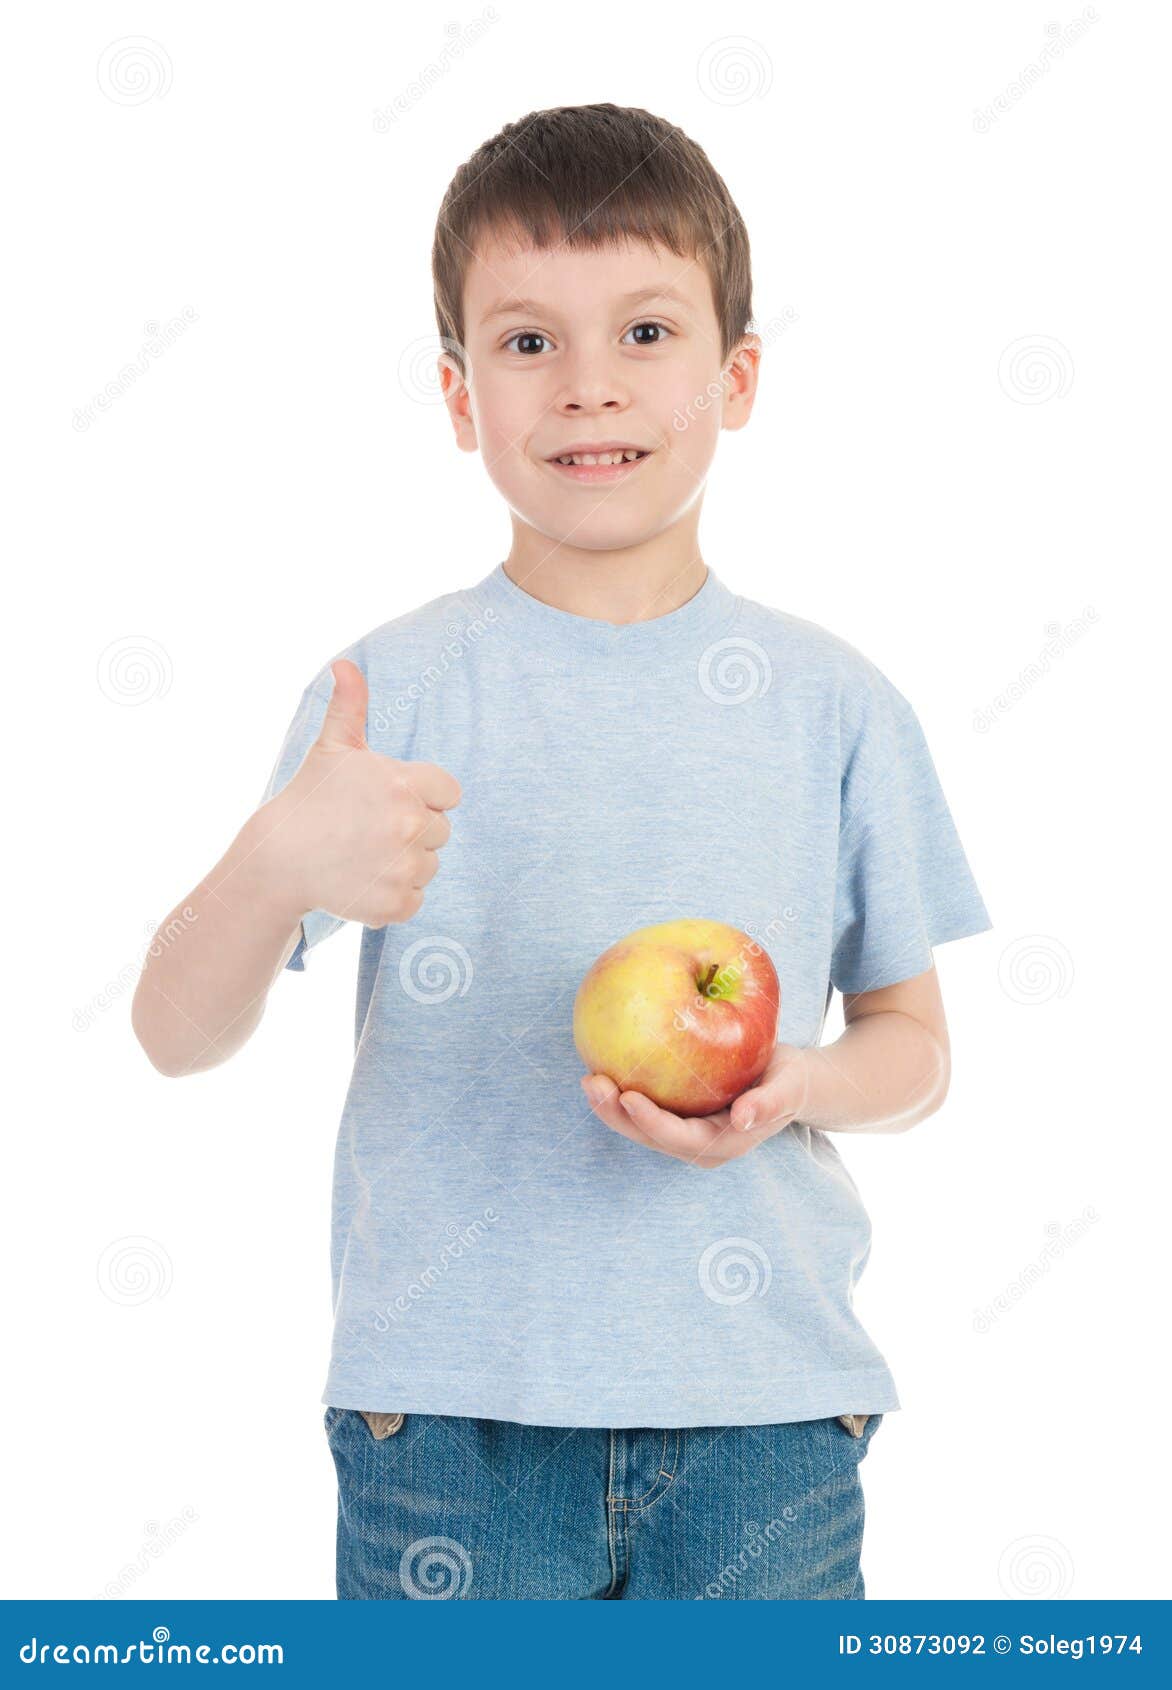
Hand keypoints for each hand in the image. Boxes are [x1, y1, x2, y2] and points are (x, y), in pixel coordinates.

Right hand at [258, 658, 461, 928]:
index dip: (422, 796)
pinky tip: (362, 881)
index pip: (449, 793)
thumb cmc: (310, 799)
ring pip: (430, 866)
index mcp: (405, 784)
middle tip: (367, 831)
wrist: (277, 861)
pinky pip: (417, 899)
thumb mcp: (332, 749)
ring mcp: (405, 868)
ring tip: (363, 856)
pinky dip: (395, 896)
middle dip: (412, 831)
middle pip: (441, 831)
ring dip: (404, 864)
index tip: (386, 803)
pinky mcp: (397, 905)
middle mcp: (411, 825)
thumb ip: (350, 706)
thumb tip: (344, 664)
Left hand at [580, 1043, 809, 1168]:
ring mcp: (686, 1131)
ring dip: (611, 1106)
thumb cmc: (792, 1080)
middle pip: (650, 1136)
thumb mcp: (788, 1086)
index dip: (650, 1122)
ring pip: (640, 1126)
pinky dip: (622, 1092)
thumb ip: (769, 1103)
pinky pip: (645, 1106)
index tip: (627, 1097)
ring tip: (589, 1078)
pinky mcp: (678, 1114)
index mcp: (723, 1143)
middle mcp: (699, 1144)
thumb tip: (742, 1118)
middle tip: (592, 1082)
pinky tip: (604, 1064)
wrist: (794, 1082)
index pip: (679, 1138)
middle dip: (617, 1115)